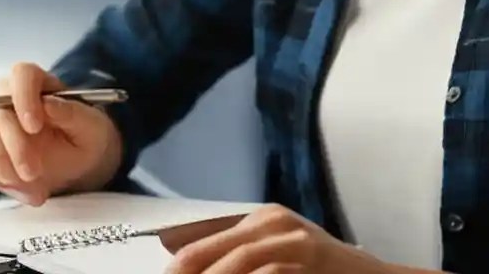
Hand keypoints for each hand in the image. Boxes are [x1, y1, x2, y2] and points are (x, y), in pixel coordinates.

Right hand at [0, 62, 122, 206]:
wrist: (76, 163)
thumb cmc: (84, 138)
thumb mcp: (93, 128)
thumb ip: (74, 114)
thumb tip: (49, 103)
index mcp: (38, 83)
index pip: (22, 74)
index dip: (23, 97)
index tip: (34, 126)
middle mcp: (8, 95)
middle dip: (13, 146)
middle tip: (33, 172)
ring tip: (27, 185)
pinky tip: (14, 185)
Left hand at [167, 205, 399, 273]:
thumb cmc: (321, 270)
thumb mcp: (278, 253)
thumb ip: (239, 253)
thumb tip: (184, 261)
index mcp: (262, 219)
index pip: (209, 238)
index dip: (183, 260)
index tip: (167, 272)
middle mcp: (275, 223)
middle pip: (219, 249)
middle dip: (191, 269)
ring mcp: (295, 239)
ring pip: (242, 260)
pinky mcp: (311, 256)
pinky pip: (270, 271)